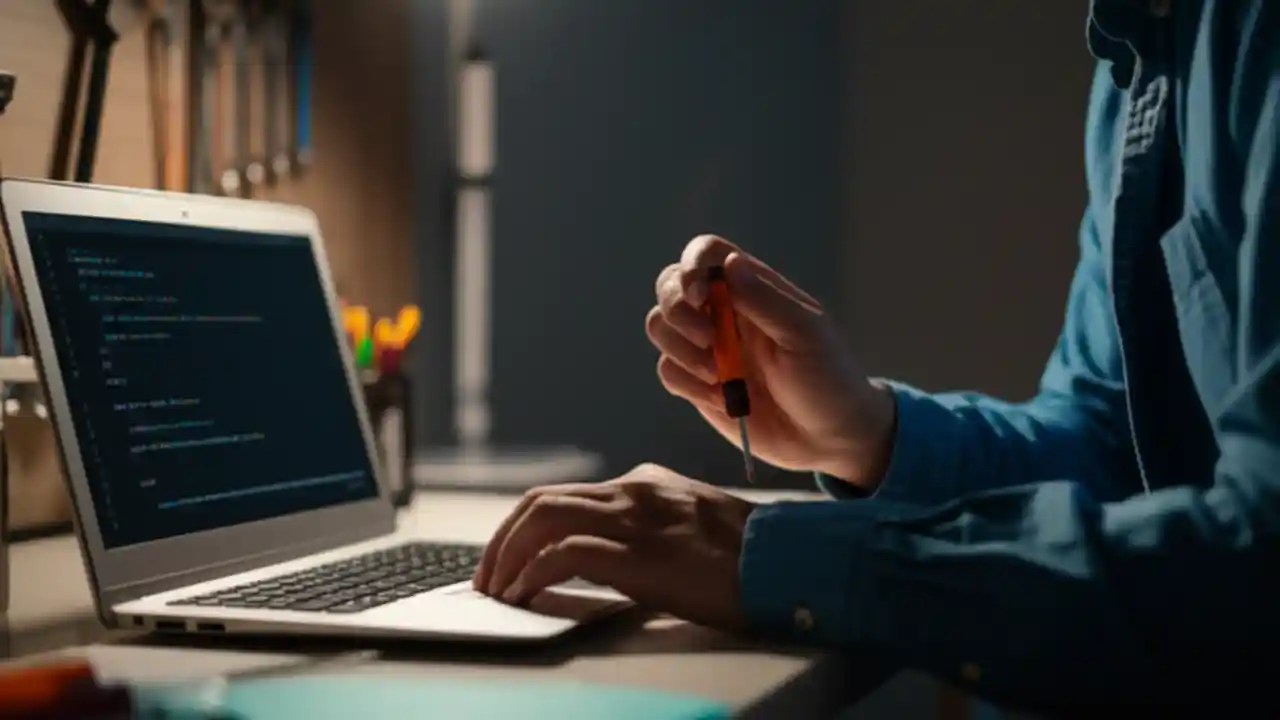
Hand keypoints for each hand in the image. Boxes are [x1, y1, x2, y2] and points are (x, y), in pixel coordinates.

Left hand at [472, 463, 755, 630]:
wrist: (788, 564)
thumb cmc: (749, 558)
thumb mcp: (692, 529)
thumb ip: (649, 530)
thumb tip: (602, 557)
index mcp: (645, 485)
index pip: (563, 494)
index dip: (523, 526)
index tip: (507, 558)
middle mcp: (633, 492)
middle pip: (540, 501)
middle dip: (501, 539)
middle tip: (486, 576)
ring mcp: (635, 519)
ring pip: (542, 519)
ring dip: (507, 557)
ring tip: (496, 591)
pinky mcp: (639, 554)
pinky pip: (564, 554)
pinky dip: (532, 574)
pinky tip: (524, 596)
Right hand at [646, 235, 895, 488]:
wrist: (827, 438)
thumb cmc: (826, 377)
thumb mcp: (804, 335)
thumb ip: (765, 300)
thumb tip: (728, 263)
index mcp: (752, 289)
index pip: (707, 253)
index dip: (692, 265)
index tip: (700, 294)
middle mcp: (723, 312)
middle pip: (670, 286)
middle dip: (676, 309)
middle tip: (708, 339)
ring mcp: (708, 348)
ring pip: (660, 327)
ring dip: (679, 349)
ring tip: (718, 376)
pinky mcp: (698, 384)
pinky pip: (667, 371)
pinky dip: (686, 383)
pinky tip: (721, 399)